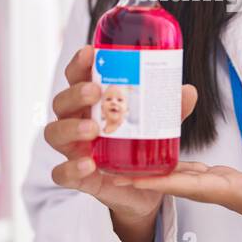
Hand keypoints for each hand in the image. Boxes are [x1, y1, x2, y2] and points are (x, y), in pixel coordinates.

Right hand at [46, 45, 197, 241]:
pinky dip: (71, 168)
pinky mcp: (78, 177)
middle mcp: (75, 122)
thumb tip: (188, 91)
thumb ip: (170, 110)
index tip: (90, 52)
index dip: (79, 64)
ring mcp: (73, 150)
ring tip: (92, 128)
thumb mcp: (157, 125)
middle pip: (61, 102)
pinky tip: (88, 164)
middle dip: (75, 94)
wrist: (143, 189)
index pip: (76, 78)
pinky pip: (61, 173)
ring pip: (54, 133)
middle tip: (95, 92)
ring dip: (71, 128)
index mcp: (91, 103)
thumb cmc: (140, 146)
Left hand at [129, 155, 241, 241]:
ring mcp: (221, 186)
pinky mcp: (227, 181)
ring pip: (178, 175)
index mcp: (230, 192)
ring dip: (151, 167)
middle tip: (106, 160)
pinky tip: (160, 148)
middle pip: (171, 181)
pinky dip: (173, 159)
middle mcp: (219, 190)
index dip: (155, 180)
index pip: (186, 185)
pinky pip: (192, 169)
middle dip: (140, 174)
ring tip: (122, 151)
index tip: (124, 175)